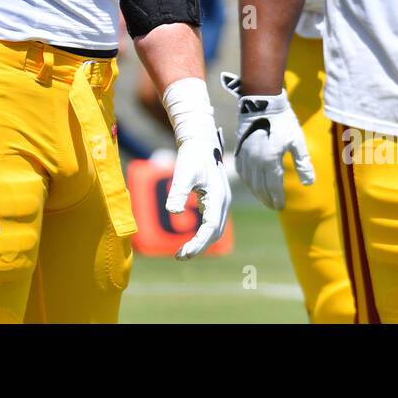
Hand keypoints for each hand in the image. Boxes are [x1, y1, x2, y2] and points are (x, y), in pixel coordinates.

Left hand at [159, 77, 229, 257]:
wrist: (200, 140)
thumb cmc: (191, 155)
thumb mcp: (183, 172)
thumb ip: (178, 192)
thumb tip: (173, 212)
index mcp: (218, 196)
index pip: (210, 228)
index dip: (198, 243)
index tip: (183, 253)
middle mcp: (223, 201)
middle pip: (215, 233)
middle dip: (199, 247)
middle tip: (180, 256)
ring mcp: (222, 201)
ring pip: (215, 229)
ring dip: (201, 242)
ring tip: (182, 252)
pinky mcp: (216, 200)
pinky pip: (212, 222)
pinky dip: (202, 234)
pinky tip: (189, 238)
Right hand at [222, 71, 313, 209]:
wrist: (262, 102)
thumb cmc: (283, 121)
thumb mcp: (297, 141)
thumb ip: (302, 163)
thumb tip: (309, 183)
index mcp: (270, 160)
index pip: (273, 187)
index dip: (277, 198)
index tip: (282, 206)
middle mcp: (255, 161)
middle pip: (260, 187)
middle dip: (267, 199)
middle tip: (274, 206)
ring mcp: (245, 155)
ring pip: (249, 181)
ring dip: (257, 192)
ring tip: (264, 199)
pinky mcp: (239, 149)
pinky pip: (241, 171)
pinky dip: (247, 181)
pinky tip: (252, 184)